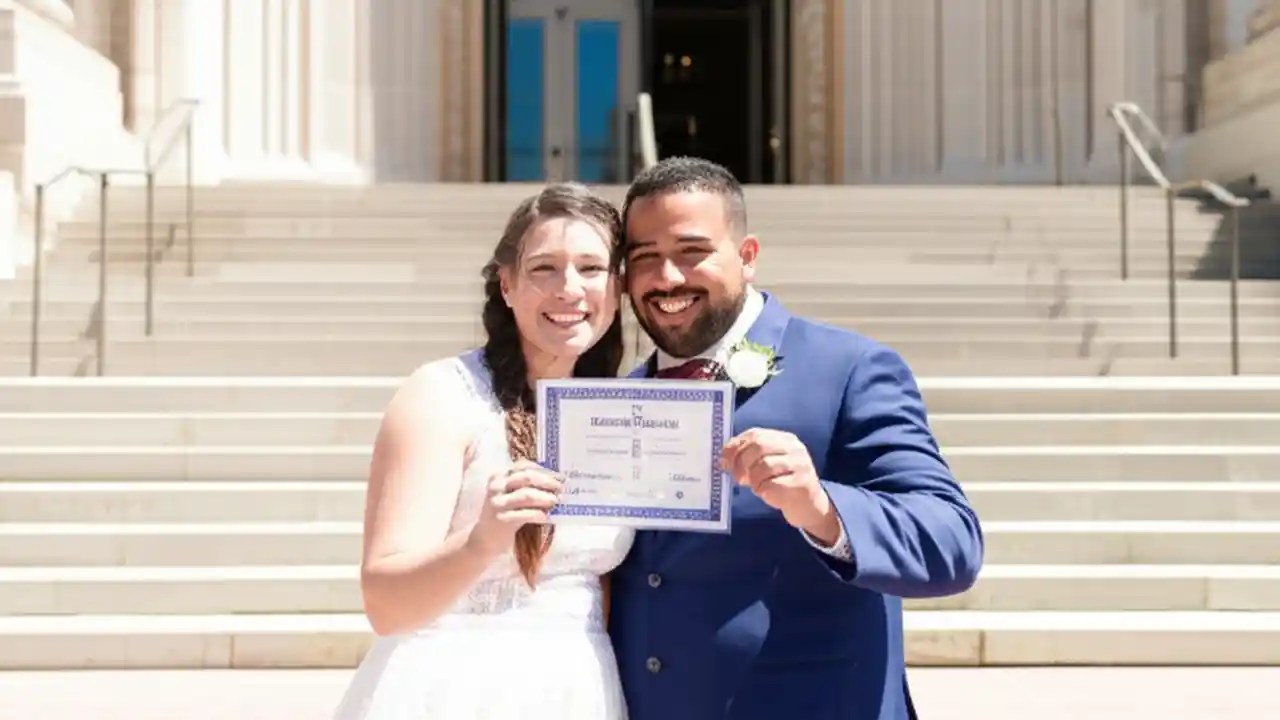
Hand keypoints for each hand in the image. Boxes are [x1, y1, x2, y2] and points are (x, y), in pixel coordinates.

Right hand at [466, 460, 562, 557]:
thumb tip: (555, 481)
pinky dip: (538, 514)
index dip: (543, 470)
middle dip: (547, 481)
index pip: (523, 466)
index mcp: (499, 476)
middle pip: (527, 477)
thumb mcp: (509, 495)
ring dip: (545, 497)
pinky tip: (546, 517)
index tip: (559, 476)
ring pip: (527, 495)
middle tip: (561, 488)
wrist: (483, 539)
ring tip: (556, 501)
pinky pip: (525, 515)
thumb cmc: (502, 514)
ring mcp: (497, 503)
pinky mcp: (501, 520)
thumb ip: (525, 486)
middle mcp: (496, 487)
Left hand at [721, 429, 837, 542]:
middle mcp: (794, 448)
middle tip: (737, 479)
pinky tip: (767, 494)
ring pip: (764, 466)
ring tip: (758, 487)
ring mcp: (800, 465)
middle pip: (759, 446)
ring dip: (754, 480)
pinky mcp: (801, 484)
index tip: (724, 462)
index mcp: (784, 439)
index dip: (735, 447)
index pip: (755, 434)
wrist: (809, 506)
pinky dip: (763, 491)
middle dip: (741, 463)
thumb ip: (748, 457)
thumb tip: (724, 459)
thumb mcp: (766, 465)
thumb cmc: (782, 483)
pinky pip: (771, 485)